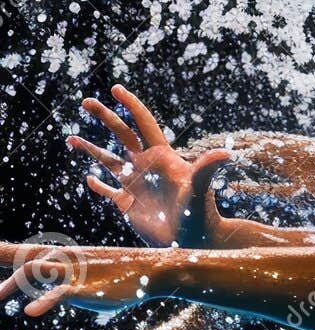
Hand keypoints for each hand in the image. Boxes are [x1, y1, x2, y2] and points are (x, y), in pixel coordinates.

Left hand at [1, 243, 166, 316]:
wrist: (150, 271)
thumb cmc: (121, 275)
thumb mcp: (89, 278)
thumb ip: (69, 286)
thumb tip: (61, 297)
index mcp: (60, 257)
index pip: (23, 252)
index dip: (3, 252)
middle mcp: (61, 260)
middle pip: (21, 255)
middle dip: (1, 254)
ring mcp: (71, 272)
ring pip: (31, 271)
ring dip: (8, 285)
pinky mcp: (84, 287)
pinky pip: (60, 293)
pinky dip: (44, 301)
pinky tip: (31, 311)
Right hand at [69, 85, 229, 247]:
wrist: (193, 241)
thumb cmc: (200, 214)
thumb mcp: (201, 188)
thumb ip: (208, 169)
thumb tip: (228, 153)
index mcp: (162, 157)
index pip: (143, 123)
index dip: (130, 105)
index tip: (115, 88)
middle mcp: (146, 166)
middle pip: (121, 134)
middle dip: (105, 117)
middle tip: (85, 101)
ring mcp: (135, 184)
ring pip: (108, 160)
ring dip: (90, 149)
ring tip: (70, 138)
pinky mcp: (127, 204)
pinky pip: (108, 191)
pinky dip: (97, 185)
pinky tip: (88, 179)